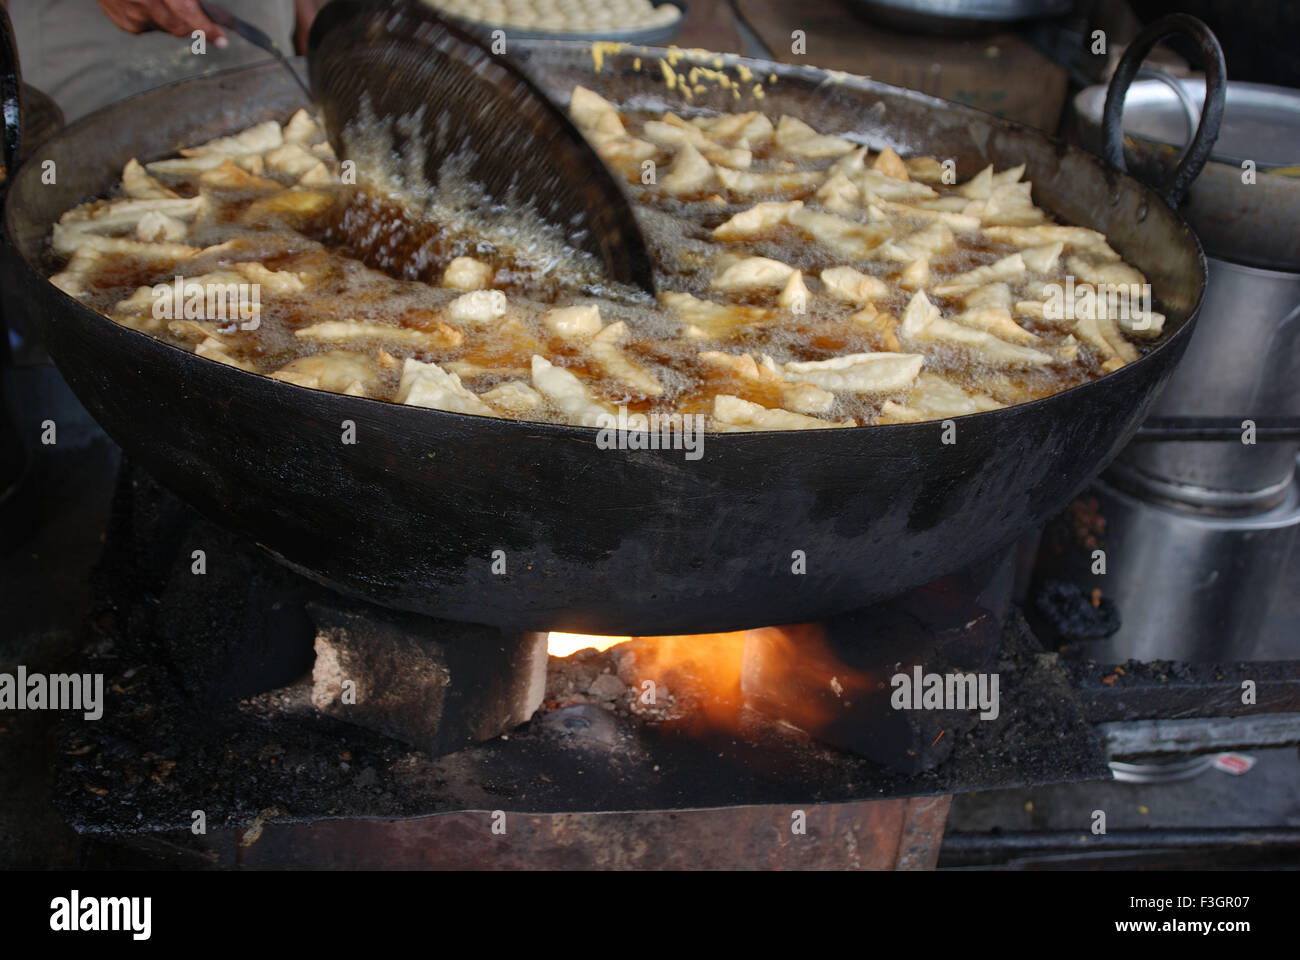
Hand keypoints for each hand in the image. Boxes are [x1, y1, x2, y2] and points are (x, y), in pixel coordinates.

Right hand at [95, 0, 228, 46]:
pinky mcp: (126, 24)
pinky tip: (146, 2)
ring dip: (171, 18)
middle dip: (191, 23)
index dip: (207, 29)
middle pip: (179, 27)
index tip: (221, 40)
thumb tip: (202, 10)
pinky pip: (152, 28)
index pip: (187, 13)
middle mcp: (143, 2)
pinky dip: (155, 18)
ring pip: (167, 28)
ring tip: (161, 0)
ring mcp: (132, 15)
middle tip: (191, 10)